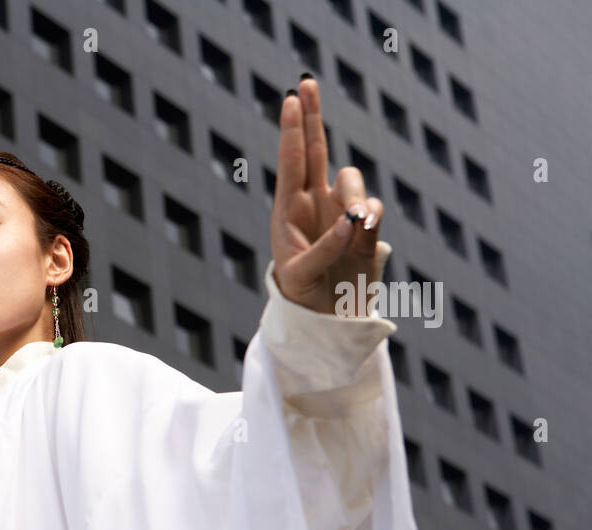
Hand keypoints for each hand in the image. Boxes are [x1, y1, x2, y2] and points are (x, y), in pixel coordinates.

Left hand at [270, 78, 385, 316]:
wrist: (326, 315)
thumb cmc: (302, 294)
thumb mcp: (302, 276)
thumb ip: (325, 248)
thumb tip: (354, 221)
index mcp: (288, 210)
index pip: (292, 161)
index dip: (293, 131)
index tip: (292, 100)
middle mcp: (313, 202)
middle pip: (315, 148)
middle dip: (312, 115)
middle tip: (305, 82)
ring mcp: (340, 210)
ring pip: (352, 179)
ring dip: (355, 195)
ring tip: (356, 223)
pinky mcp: (364, 224)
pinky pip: (373, 207)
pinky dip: (371, 216)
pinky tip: (364, 235)